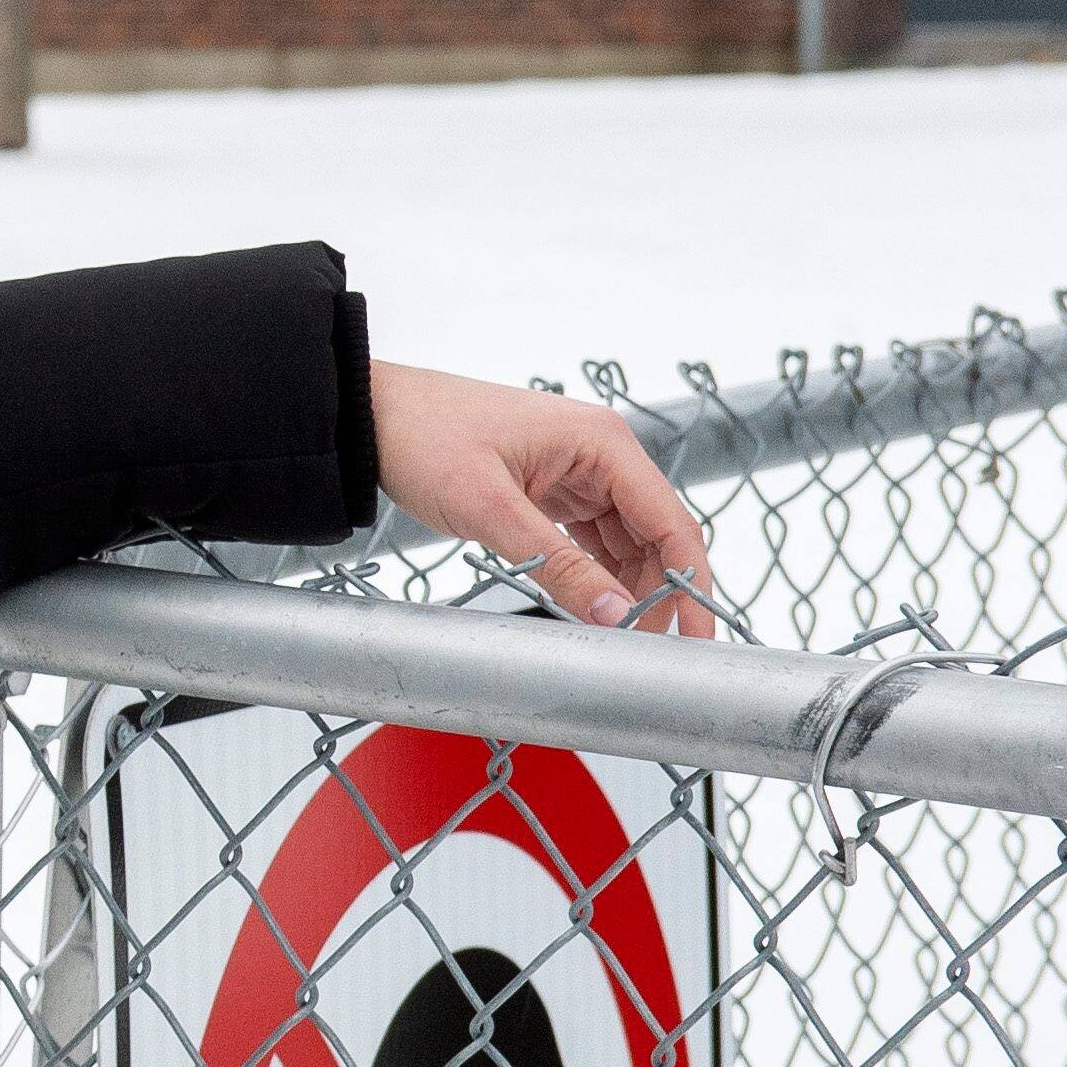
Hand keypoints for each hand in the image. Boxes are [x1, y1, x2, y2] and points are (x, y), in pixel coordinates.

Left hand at [367, 361, 716, 636]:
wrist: (370, 416)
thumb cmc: (424, 438)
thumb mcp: (491, 509)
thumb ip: (557, 565)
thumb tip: (615, 615)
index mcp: (603, 444)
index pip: (671, 523)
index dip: (691, 584)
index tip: (696, 636)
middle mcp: (602, 455)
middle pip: (655, 536)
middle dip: (658, 592)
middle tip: (648, 650)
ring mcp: (579, 472)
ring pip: (625, 542)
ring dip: (625, 588)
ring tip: (616, 638)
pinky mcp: (553, 490)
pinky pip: (591, 539)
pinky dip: (594, 574)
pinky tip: (589, 608)